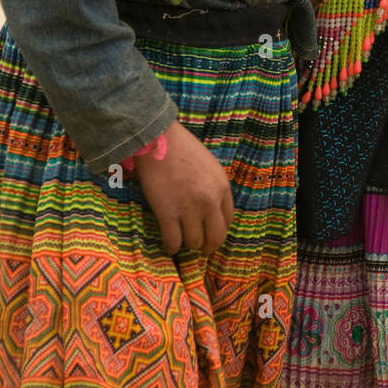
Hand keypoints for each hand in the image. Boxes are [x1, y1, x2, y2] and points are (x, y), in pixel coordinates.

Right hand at [134, 120, 233, 256]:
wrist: (159, 140)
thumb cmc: (181, 148)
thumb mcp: (209, 166)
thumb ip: (213, 186)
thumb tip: (210, 207)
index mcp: (222, 187)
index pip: (228, 220)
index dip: (219, 230)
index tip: (212, 234)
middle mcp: (209, 201)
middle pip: (216, 237)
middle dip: (209, 246)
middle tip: (201, 248)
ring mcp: (189, 209)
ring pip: (194, 242)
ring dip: (188, 245)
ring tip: (181, 242)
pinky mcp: (167, 214)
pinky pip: (173, 242)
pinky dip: (171, 247)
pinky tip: (169, 245)